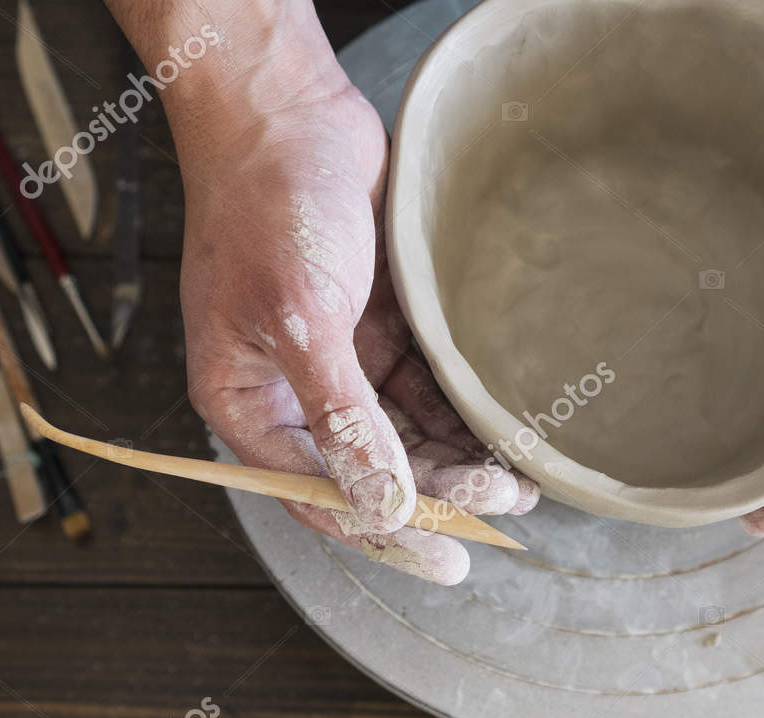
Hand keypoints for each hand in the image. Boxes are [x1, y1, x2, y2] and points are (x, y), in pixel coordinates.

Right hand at [165, 55, 535, 583]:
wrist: (286, 113)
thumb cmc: (270, 206)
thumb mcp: (303, 321)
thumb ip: (344, 420)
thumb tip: (383, 505)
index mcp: (248, 407)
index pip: (320, 498)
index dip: (388, 533)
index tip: (453, 557)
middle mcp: (289, 396)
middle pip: (369, 473)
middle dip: (438, 494)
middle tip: (502, 504)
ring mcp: (334, 363)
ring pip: (400, 437)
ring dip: (453, 460)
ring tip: (515, 480)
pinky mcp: (371, 328)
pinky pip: (418, 390)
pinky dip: (454, 413)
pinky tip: (496, 428)